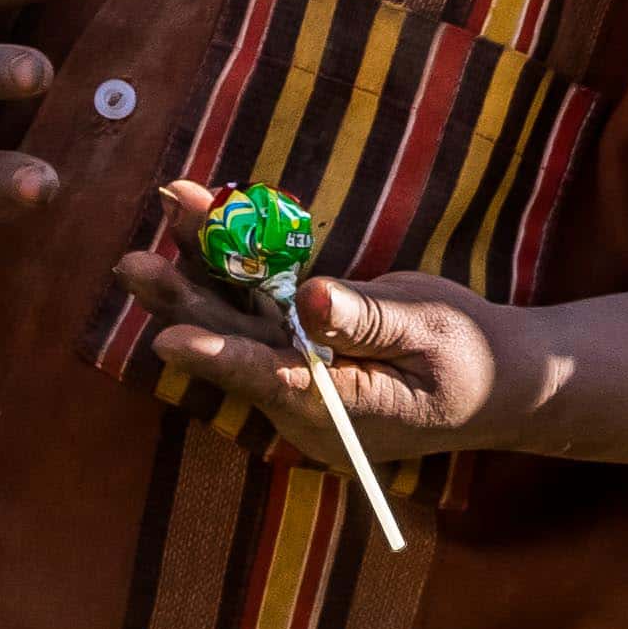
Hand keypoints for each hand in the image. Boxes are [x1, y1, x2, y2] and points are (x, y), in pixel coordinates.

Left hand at [119, 179, 516, 457]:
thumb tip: (310, 299)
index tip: (168, 339)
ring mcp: (296, 371)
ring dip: (197, 267)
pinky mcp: (295, 343)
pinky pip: (252, 303)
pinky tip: (194, 217)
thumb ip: (369, 319)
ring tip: (163, 215)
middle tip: (133, 264)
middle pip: (235, 346)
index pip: (272, 383)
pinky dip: (225, 261)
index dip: (219, 358)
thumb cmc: (472, 357)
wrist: (494, 377)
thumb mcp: (432, 332)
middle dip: (184, 300)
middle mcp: (304, 400)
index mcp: (341, 413)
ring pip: (235, 318)